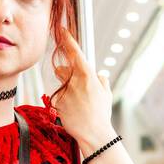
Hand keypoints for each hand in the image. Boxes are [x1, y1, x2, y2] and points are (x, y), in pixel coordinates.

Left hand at [51, 24, 114, 154]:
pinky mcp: (56, 102)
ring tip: (75, 102)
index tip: (61, 30)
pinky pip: (56, 97)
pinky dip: (61, 102)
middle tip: (75, 87)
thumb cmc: (101, 114)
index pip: (75, 52)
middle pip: (62, 68)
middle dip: (66, 73)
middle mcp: (74, 80)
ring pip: (59, 82)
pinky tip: (70, 111)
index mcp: (87, 75)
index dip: (67, 39)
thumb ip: (101, 80)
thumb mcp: (107, 93)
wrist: (93, 134)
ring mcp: (64, 91)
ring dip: (64, 87)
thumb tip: (99, 73)